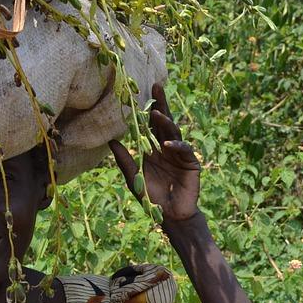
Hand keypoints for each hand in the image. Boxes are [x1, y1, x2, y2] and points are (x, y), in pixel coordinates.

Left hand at [109, 83, 201, 223]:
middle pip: (165, 122)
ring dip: (166, 123)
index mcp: (155, 148)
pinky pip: (183, 150)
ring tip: (157, 114)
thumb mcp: (134, 177)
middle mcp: (168, 147)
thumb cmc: (152, 197)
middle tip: (156, 87)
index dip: (148, 110)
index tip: (142, 93)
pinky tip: (167, 144)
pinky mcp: (191, 163)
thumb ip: (125, 160)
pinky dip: (176, 146)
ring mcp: (180, 153)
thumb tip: (111, 141)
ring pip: (174, 132)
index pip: (151, 125)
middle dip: (161, 105)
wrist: (171, 215)